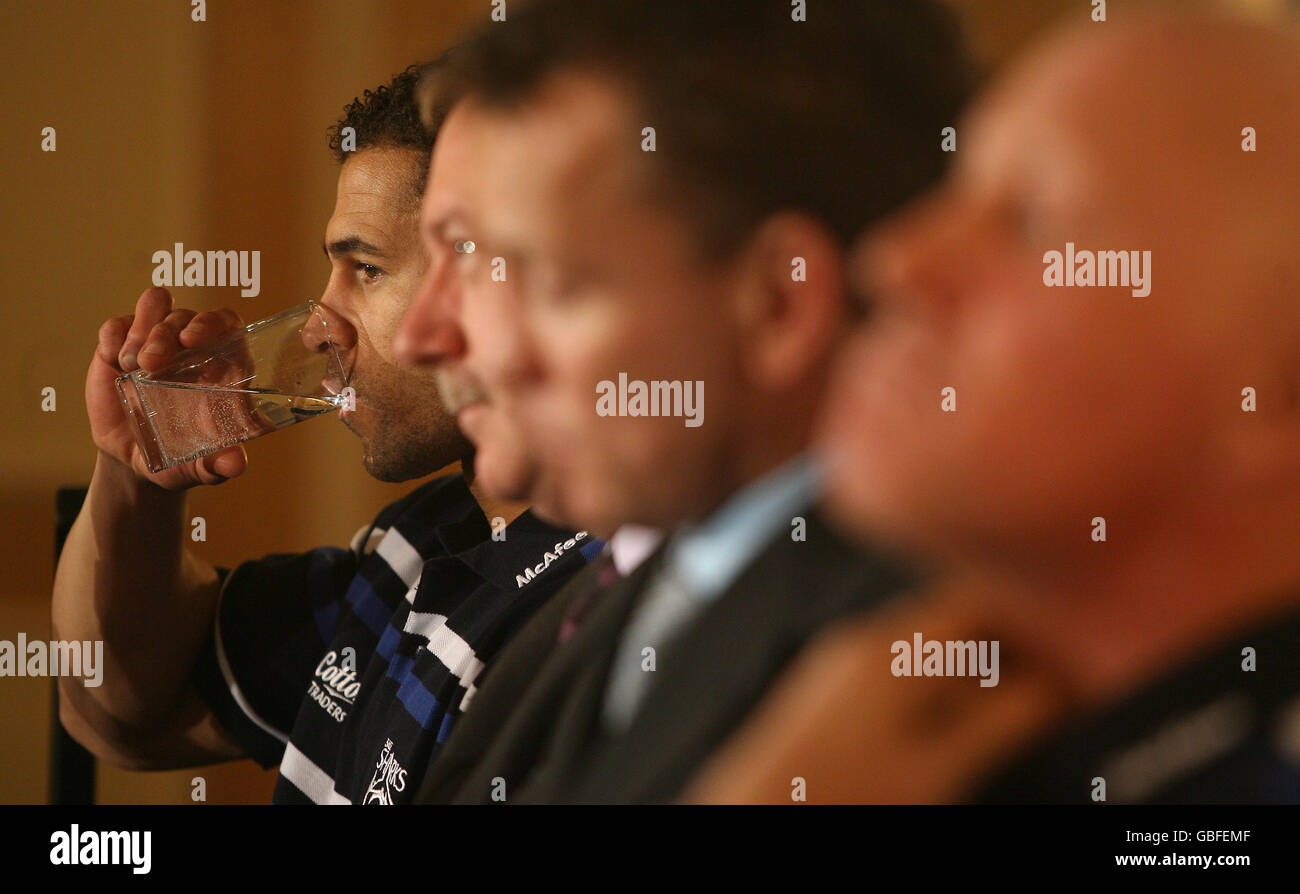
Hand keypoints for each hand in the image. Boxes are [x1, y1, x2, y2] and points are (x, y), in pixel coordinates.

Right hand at [88, 286, 249, 488]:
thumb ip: (218, 466)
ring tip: (133, 365)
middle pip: (187, 314)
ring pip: (155, 307)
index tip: (192, 339)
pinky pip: (117, 324)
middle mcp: (191, 348)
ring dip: (143, 329)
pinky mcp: (121, 347)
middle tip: (152, 364)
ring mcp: (156, 342)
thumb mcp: (199, 467)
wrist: (133, 461)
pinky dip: (114, 336)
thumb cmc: (179, 457)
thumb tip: (235, 464)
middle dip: (167, 331)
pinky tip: (114, 361)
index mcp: (221, 366)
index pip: (227, 323)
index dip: (213, 321)